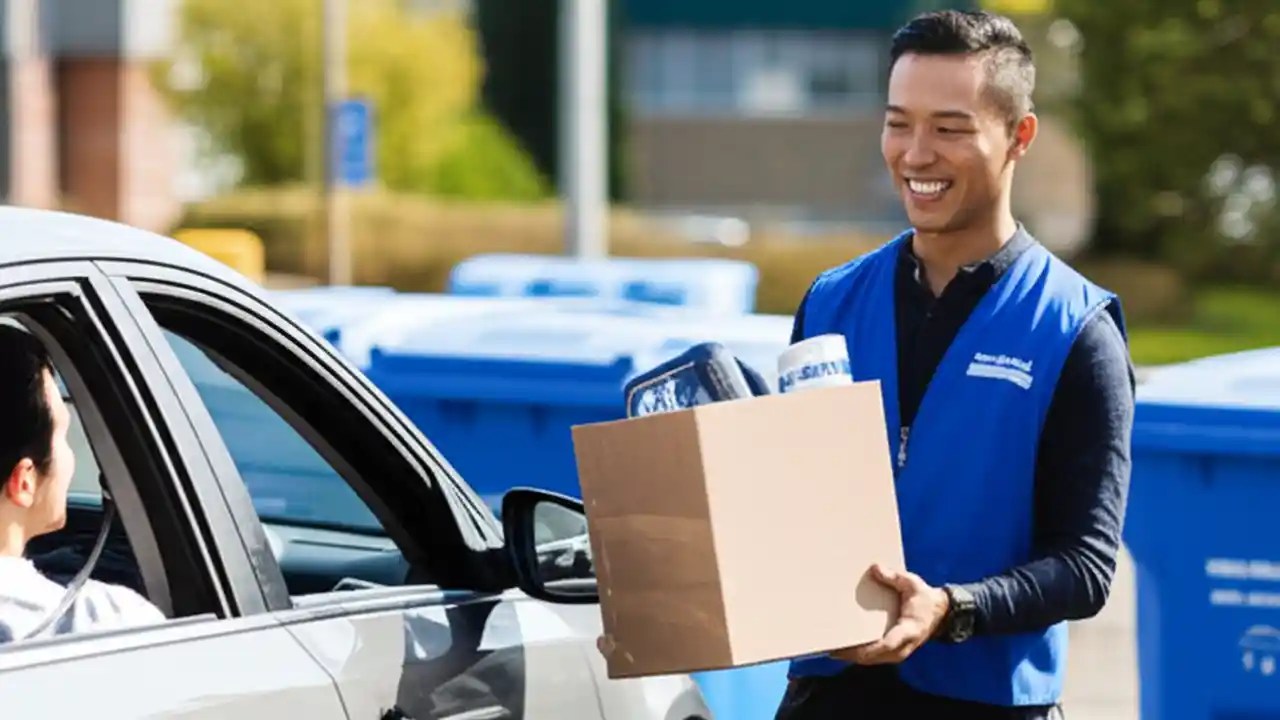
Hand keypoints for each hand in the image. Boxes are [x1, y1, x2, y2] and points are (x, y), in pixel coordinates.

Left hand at [829, 564, 949, 665]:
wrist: (940, 613)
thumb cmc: (924, 598)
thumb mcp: (912, 584)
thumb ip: (894, 577)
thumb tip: (875, 568)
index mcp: (909, 631)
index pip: (886, 645)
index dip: (867, 649)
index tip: (847, 648)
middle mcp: (903, 647)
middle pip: (874, 657)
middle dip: (851, 655)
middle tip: (830, 648)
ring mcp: (899, 652)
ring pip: (872, 660)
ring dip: (852, 657)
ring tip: (831, 649)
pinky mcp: (893, 652)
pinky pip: (874, 657)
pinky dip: (858, 655)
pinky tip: (843, 649)